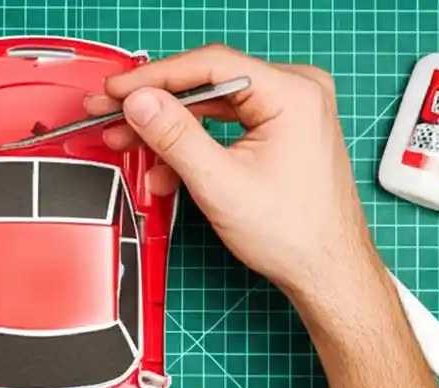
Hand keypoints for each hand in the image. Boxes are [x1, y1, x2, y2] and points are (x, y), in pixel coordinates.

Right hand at [87, 44, 382, 302]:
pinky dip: (195, 144)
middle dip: (156, 106)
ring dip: (170, 130)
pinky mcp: (282, 130)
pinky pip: (227, 125)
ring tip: (131, 146)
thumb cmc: (296, 234)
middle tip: (112, 114)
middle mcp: (297, 92)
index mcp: (293, 93)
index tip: (117, 89)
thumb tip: (140, 101)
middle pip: (208, 83)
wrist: (326, 270)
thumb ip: (175, 136)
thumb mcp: (220, 183)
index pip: (209, 66)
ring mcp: (291, 111)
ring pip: (213, 107)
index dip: (154, 78)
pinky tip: (167, 169)